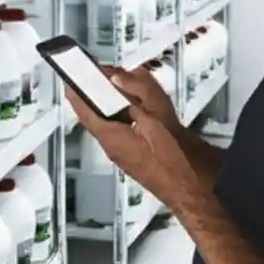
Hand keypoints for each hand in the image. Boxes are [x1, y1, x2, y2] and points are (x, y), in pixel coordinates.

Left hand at [65, 66, 202, 210]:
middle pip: (96, 114)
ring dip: (112, 102)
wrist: (194, 189)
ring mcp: (125, 153)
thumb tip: (116, 77)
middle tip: (103, 74)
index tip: (68, 76)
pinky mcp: (137, 155)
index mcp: (111, 137)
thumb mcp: (157, 119)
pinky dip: (126, 113)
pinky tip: (139, 105)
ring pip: (111, 121)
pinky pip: (124, 129)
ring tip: (121, 83)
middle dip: (96, 92)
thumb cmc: (176, 159)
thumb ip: (137, 94)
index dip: (75, 91)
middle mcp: (113, 147)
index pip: (83, 110)